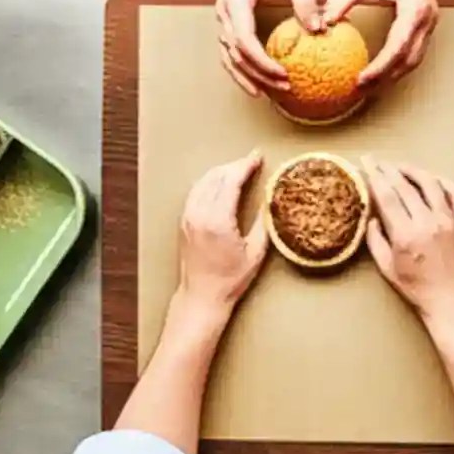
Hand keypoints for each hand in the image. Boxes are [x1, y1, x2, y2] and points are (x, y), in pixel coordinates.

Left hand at [177, 150, 269, 308]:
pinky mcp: (183, 221)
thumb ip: (263, 223)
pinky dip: (209, 181)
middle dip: (235, 165)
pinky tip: (220, 182)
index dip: (245, 166)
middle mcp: (199, 214)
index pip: (230, 181)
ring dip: (222, 171)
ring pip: (203, 181)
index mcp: (218, 220)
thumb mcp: (255, 252)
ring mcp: (188, 217)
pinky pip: (195, 191)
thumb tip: (270, 201)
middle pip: (216, 176)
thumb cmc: (229, 279)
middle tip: (252, 161)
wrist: (202, 296)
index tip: (257, 157)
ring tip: (239, 168)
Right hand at [215, 0, 319, 97]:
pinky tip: (260, 84)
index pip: (243, 38)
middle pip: (235, 53)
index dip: (260, 60)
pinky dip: (244, 70)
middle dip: (258, 74)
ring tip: (269, 94)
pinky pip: (233, 53)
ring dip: (248, 77)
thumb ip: (305, 0)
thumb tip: (318, 28)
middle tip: (283, 88)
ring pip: (230, 57)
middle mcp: (225, 12)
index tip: (282, 73)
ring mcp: (225, 19)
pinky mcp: (231, 24)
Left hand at [323, 0, 439, 91]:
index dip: (379, 68)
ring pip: (414, 60)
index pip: (397, 48)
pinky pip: (414, 51)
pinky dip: (398, 63)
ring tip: (370, 86)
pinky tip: (382, 69)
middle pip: (408, 62)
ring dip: (393, 76)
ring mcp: (430, 23)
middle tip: (361, 90)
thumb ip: (343, 1)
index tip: (361, 79)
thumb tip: (323, 21)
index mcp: (414, 10)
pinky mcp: (426, 23)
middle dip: (386, 80)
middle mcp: (426, 21)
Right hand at [362, 157, 453, 320]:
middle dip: (389, 169)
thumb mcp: (387, 268)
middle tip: (378, 161)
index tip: (367, 163)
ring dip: (414, 170)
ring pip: (431, 182)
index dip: (375, 175)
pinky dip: (443, 181)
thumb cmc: (419, 289)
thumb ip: (375, 240)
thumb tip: (372, 218)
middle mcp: (428, 222)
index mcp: (406, 235)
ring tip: (401, 167)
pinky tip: (432, 179)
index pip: (387, 195)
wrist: (453, 300)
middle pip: (406, 185)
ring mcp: (449, 220)